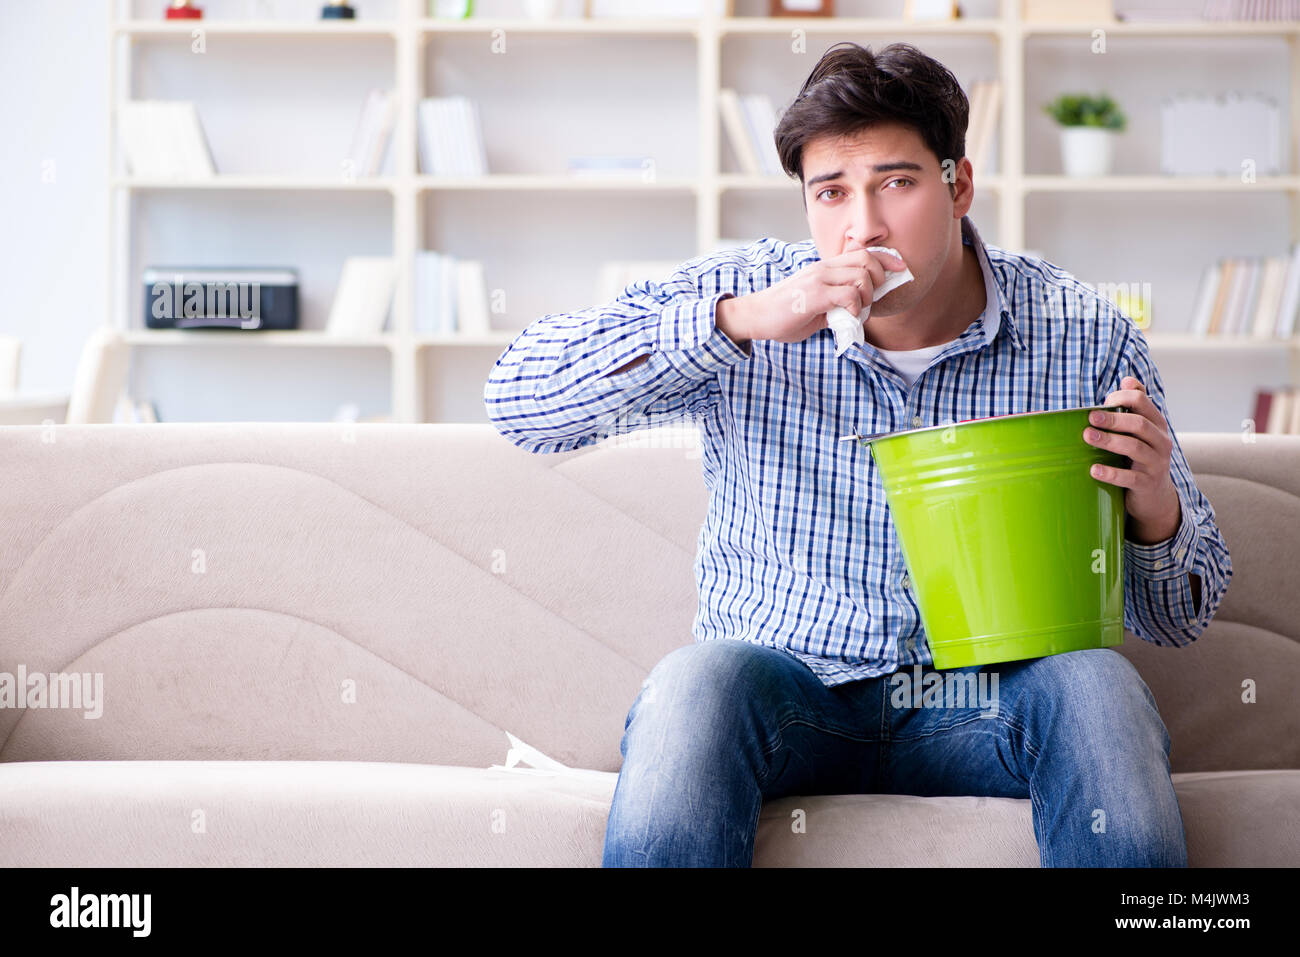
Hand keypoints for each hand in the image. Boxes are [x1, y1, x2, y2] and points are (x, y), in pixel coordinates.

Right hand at [733, 247, 906, 344]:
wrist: (755, 316)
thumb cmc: (783, 313)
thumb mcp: (816, 304)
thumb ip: (836, 302)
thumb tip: (858, 310)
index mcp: (824, 267)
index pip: (862, 253)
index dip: (886, 260)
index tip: (900, 270)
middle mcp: (823, 268)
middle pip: (866, 260)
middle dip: (879, 280)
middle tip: (870, 301)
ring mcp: (818, 280)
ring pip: (861, 277)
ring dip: (867, 297)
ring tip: (857, 311)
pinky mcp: (813, 295)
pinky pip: (848, 296)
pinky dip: (856, 308)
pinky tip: (848, 317)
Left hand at [1084, 376, 1181, 544]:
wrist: (1154, 496)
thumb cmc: (1140, 457)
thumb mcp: (1140, 432)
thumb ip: (1135, 406)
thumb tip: (1126, 379)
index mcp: (1156, 425)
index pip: (1143, 402)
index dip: (1122, 398)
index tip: (1101, 402)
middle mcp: (1160, 442)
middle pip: (1139, 424)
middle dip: (1114, 419)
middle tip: (1090, 418)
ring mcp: (1155, 464)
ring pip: (1134, 448)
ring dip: (1109, 441)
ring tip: (1087, 437)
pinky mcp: (1146, 484)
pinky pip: (1130, 478)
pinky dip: (1111, 473)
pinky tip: (1094, 469)